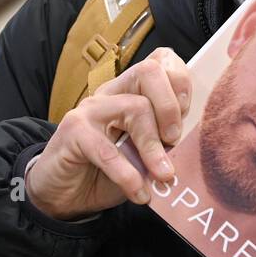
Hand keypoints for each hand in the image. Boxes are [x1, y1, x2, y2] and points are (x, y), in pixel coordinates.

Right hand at [26, 47, 190, 220]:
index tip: (187, 115)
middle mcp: (111, 93)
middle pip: (149, 72)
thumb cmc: (107, 173)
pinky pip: (108, 151)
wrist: (63, 195)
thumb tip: (192, 145)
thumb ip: (164, 143)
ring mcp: (91, 110)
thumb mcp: (142, 155)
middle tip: (175, 141)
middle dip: (170, 107)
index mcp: (130, 91)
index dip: (180, 82)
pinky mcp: (74, 132)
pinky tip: (140, 194)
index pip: (160, 61)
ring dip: (154, 147)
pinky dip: (129, 176)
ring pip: (135, 108)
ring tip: (163, 176)